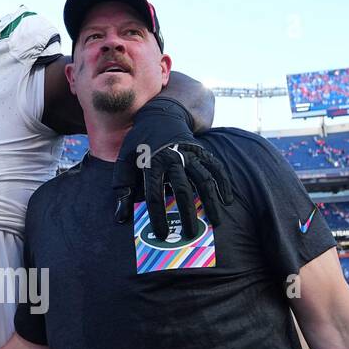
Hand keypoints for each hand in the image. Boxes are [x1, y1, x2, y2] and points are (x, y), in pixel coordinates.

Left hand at [117, 97, 233, 238]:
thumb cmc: (139, 144)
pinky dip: (223, 183)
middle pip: (182, 190)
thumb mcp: (124, 163)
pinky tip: (227, 200)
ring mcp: (190, 154)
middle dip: (187, 214)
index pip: (154, 195)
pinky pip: (216, 168)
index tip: (162, 233)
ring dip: (211, 201)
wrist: (160, 115)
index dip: (157, 216)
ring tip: (215, 222)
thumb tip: (120, 218)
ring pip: (204, 180)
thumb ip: (122, 190)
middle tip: (190, 234)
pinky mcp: (202, 151)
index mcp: (151, 163)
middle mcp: (173, 158)